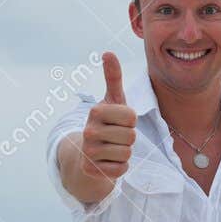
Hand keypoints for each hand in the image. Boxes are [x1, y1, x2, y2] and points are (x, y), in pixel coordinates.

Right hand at [79, 51, 135, 181]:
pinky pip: (121, 169)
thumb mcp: (113, 100)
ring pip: (126, 153)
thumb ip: (113, 77)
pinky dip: (120, 167)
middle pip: (131, 136)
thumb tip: (108, 52)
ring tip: (113, 148)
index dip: (131, 121)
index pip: (132, 117)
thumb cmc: (108, 123)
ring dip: (125, 153)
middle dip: (128, 137)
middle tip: (116, 137)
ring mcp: (89, 152)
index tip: (120, 121)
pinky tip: (109, 161)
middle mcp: (88, 131)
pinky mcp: (92, 170)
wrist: (89, 153)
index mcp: (95, 111)